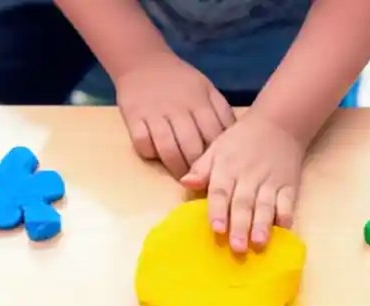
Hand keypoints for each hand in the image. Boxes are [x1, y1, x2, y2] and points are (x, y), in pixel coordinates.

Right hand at [115, 50, 235, 179]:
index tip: (220, 170)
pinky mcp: (133, 117)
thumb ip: (221, 113)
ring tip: (182, 177)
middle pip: (192, 147)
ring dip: (176, 168)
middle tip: (201, 180)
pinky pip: (143, 143)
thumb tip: (235, 141)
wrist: (143, 61)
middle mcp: (178, 109)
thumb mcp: (206, 90)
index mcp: (200, 102)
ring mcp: (155, 113)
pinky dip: (150, 153)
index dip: (218, 157)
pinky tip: (156, 155)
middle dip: (198, 168)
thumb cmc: (180, 81)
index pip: (214, 136)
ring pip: (168, 150)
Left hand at [181, 113, 302, 252]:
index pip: (221, 192)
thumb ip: (201, 168)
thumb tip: (185, 182)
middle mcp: (249, 176)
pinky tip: (283, 232)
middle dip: (241, 226)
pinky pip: (288, 202)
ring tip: (259, 243)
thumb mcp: (217, 149)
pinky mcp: (289, 185)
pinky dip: (286, 216)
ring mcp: (271, 181)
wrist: (279, 124)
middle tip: (237, 248)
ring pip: (266, 205)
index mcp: (227, 168)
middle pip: (244, 203)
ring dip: (263, 225)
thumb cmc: (240, 141)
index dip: (218, 211)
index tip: (217, 229)